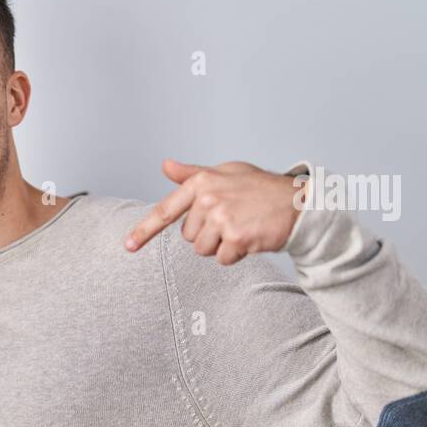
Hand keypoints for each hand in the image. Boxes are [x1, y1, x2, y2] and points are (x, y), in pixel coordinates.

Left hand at [124, 159, 305, 264]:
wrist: (298, 203)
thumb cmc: (260, 188)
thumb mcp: (226, 172)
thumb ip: (192, 174)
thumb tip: (165, 166)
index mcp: (202, 182)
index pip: (166, 210)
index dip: (144, 230)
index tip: (128, 246)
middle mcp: (208, 199)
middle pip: (189, 236)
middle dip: (208, 233)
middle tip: (233, 219)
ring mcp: (222, 218)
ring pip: (203, 250)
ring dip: (221, 246)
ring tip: (242, 228)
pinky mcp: (236, 237)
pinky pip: (222, 259)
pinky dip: (235, 255)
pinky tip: (250, 238)